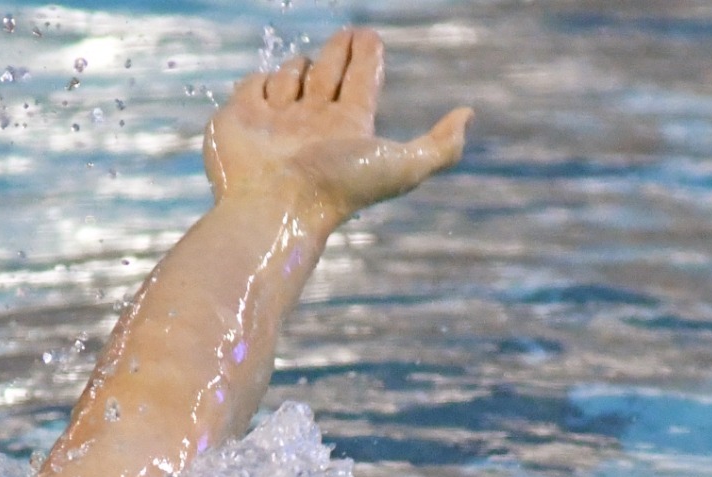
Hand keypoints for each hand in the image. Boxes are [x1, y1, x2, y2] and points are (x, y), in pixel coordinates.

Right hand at [203, 28, 471, 223]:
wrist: (276, 205)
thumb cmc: (338, 187)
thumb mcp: (405, 166)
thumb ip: (441, 145)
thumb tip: (468, 114)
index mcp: (350, 124)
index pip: (362, 75)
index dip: (367, 51)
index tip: (367, 36)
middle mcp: (315, 120)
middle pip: (328, 67)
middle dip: (337, 50)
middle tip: (346, 38)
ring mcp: (278, 117)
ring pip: (291, 70)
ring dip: (296, 73)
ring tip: (294, 104)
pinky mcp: (243, 115)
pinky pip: (255, 82)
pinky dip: (261, 86)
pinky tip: (265, 108)